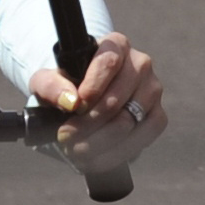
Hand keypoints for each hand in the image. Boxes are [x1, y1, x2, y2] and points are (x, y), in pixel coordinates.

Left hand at [28, 31, 165, 174]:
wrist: (79, 98)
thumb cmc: (63, 84)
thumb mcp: (46, 81)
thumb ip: (50, 86)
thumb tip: (70, 101)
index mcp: (115, 45)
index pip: (108, 62)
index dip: (92, 88)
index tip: (74, 108)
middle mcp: (140, 64)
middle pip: (117, 98)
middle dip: (88, 124)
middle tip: (65, 138)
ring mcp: (153, 90)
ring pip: (130, 120)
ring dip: (100, 141)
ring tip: (75, 151)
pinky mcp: (158, 114)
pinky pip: (145, 135)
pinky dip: (118, 152)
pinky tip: (96, 159)